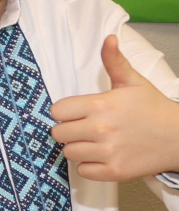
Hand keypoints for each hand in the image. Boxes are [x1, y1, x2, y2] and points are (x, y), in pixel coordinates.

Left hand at [50, 35, 178, 181]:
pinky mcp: (115, 171)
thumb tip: (109, 38)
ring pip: (68, 152)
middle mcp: (101, 129)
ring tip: (95, 141)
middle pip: (58, 133)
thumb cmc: (154, 109)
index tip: (76, 112)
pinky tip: (102, 155)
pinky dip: (89, 165)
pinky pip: (83, 171)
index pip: (57, 111)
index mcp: (101, 104)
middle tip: (85, 127)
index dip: (65, 112)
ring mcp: (108, 152)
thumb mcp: (133, 82)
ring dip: (78, 148)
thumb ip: (114, 60)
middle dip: (68, 129)